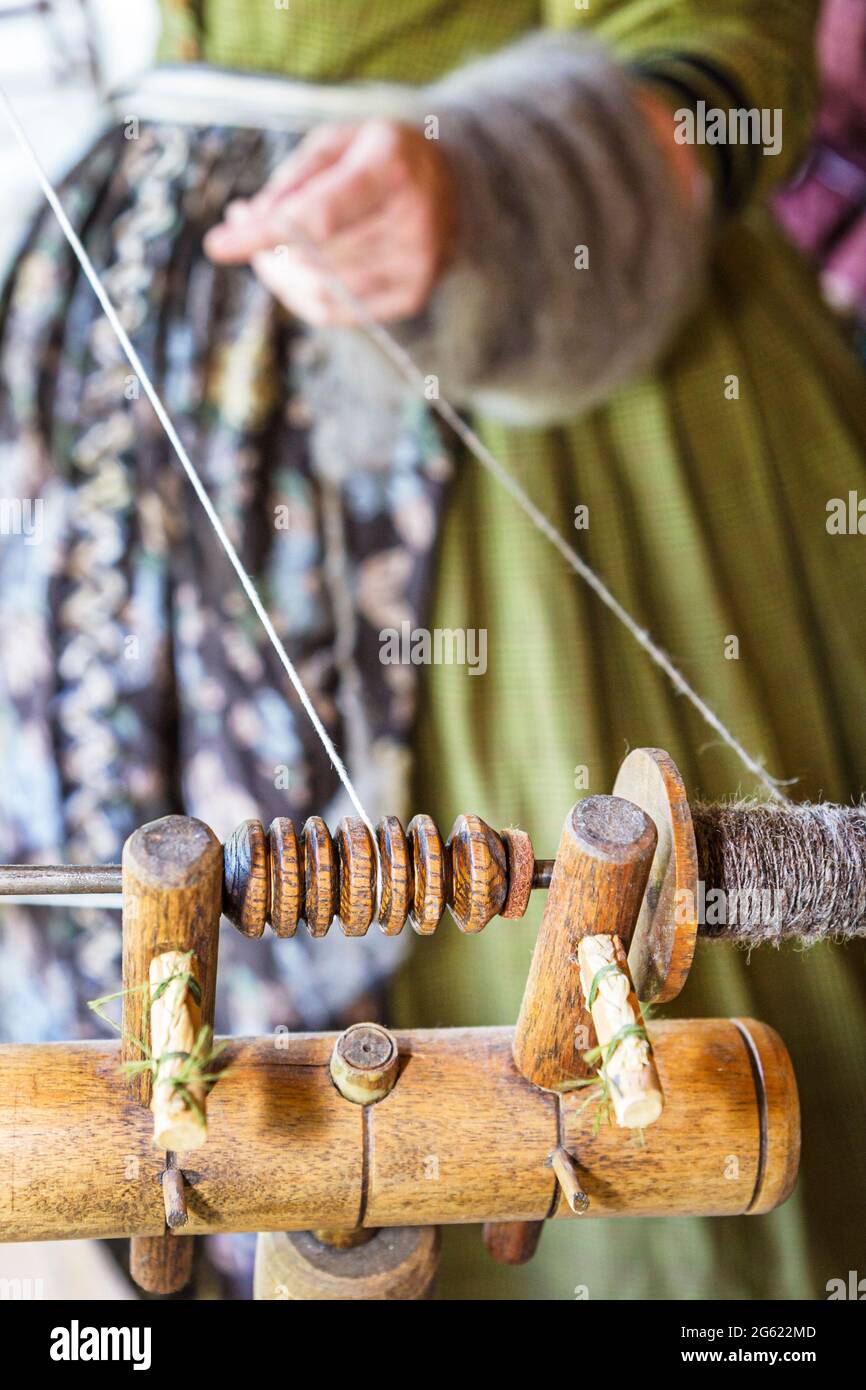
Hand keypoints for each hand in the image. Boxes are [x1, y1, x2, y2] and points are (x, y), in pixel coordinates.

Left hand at [204, 119, 457, 324]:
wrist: (452, 185)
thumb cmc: (380, 159)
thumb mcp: (337, 142)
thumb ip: (292, 180)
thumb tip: (249, 224)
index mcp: (391, 169)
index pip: (317, 216)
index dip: (263, 234)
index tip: (218, 244)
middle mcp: (412, 222)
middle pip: (313, 258)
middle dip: (267, 248)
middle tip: (247, 229)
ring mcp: (417, 265)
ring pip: (321, 290)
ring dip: (281, 274)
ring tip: (271, 248)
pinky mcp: (412, 296)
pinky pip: (336, 313)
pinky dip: (302, 296)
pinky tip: (295, 273)